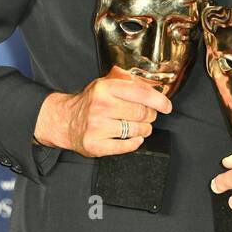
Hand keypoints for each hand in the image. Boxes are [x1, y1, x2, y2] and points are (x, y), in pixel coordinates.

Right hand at [34, 66, 171, 157]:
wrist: (64, 120)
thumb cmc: (89, 102)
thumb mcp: (105, 85)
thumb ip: (128, 85)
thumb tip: (157, 89)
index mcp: (105, 88)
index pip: (141, 93)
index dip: (159, 101)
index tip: (166, 106)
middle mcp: (100, 106)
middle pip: (141, 113)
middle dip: (150, 116)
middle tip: (148, 116)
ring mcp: (96, 127)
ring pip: (136, 130)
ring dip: (144, 130)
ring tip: (140, 127)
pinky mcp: (95, 145)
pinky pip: (125, 146)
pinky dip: (135, 143)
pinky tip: (134, 138)